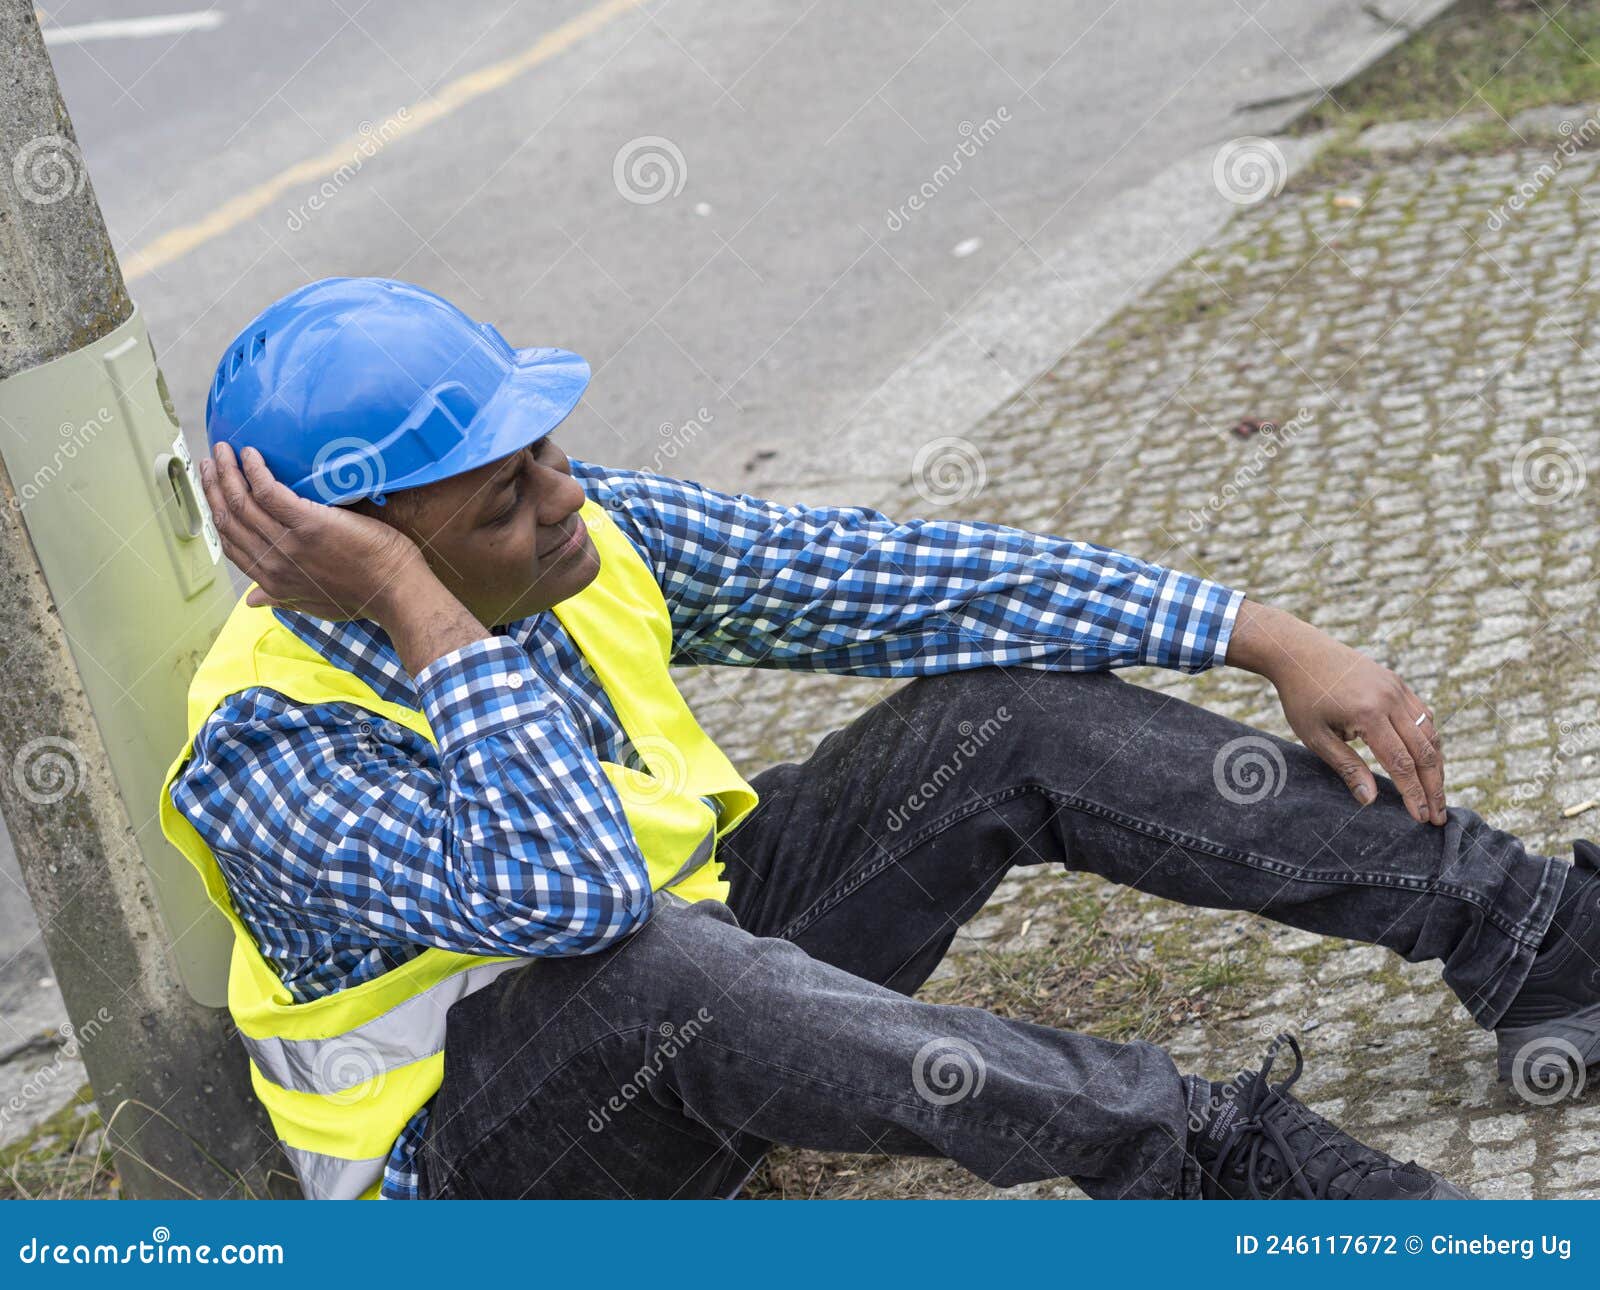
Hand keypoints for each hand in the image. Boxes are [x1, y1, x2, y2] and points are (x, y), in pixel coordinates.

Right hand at [199, 442, 425, 620]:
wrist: (395, 592)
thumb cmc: (362, 597)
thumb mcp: (313, 604)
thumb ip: (280, 599)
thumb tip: (252, 601)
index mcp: (271, 581)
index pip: (230, 542)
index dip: (216, 512)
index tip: (212, 490)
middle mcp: (273, 563)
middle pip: (230, 519)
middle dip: (214, 487)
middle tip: (210, 461)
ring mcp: (289, 544)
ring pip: (243, 503)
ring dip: (228, 472)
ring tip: (223, 450)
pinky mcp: (309, 525)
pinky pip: (269, 493)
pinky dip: (256, 471)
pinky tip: (251, 455)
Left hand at [1226, 600, 1444, 824]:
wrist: (1299, 651)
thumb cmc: (1301, 697)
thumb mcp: (1315, 736)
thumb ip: (1346, 766)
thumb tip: (1370, 800)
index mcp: (1368, 714)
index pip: (1401, 763)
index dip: (1414, 794)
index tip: (1421, 818)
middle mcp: (1390, 699)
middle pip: (1425, 751)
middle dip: (1434, 787)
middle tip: (1438, 816)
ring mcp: (1397, 688)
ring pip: (1430, 732)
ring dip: (1437, 765)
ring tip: (1436, 793)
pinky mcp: (1397, 682)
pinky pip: (1422, 715)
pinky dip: (1430, 739)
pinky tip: (1429, 759)